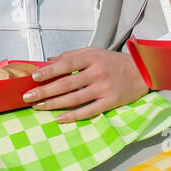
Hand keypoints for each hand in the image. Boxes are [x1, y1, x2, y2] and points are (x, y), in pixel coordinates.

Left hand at [22, 47, 148, 122]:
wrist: (142, 71)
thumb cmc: (114, 61)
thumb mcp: (94, 52)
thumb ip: (72, 56)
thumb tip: (49, 61)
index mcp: (92, 58)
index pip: (66, 64)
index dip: (49, 71)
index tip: (34, 77)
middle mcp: (97, 73)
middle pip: (67, 83)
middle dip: (45, 91)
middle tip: (28, 96)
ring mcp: (104, 88)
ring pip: (74, 99)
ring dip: (54, 104)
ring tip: (38, 106)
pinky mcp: (110, 102)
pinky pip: (88, 111)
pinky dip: (73, 116)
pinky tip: (59, 118)